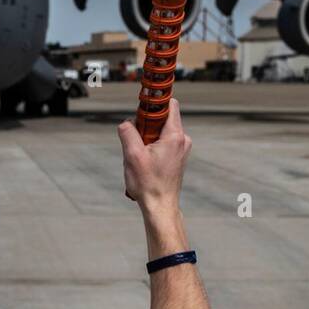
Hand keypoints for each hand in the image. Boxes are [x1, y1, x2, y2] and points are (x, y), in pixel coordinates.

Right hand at [117, 99, 191, 215]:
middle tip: (136, 142)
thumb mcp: (132, 155)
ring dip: (147, 138)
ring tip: (141, 156)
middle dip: (145, 125)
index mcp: (174, 136)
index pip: (169, 105)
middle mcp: (182, 140)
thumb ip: (128, 132)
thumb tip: (126, 123)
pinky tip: (145, 162)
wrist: (160, 206)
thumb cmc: (149, 184)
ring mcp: (181, 149)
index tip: (141, 108)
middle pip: (162, 118)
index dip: (154, 103)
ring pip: (161, 131)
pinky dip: (152, 147)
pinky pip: (163, 142)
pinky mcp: (177, 157)